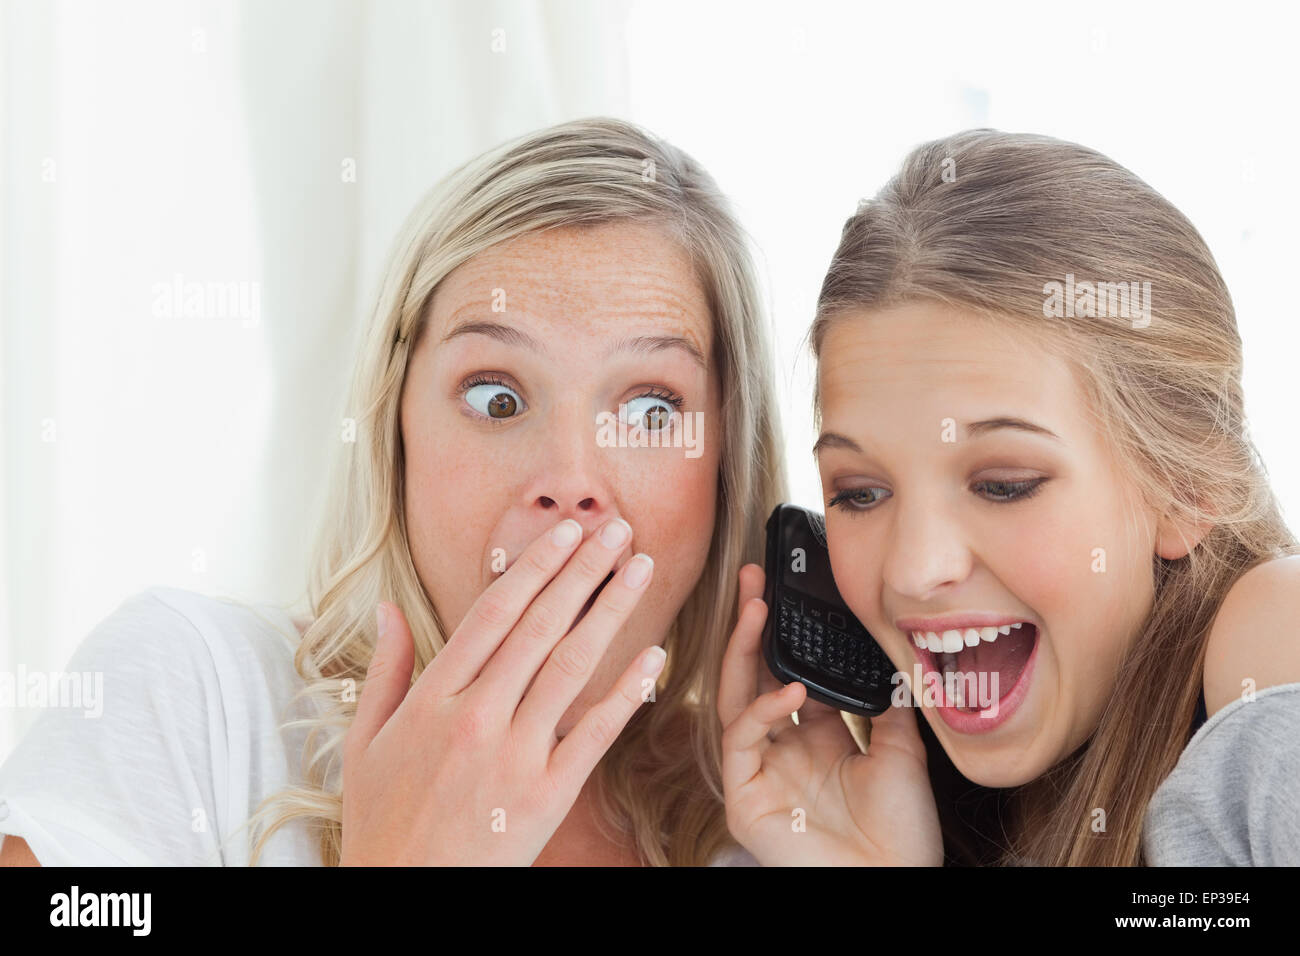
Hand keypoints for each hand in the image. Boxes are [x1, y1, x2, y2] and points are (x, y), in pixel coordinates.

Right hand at [340, 517, 662, 864]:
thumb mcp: (366, 740)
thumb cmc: (383, 818)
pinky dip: (625, 693)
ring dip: (610, 611)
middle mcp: (476, 717)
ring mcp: (514, 756)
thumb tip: (387, 609)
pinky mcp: (546, 795)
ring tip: (640, 570)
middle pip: (539, 627)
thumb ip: (386, 669)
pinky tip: (653, 657)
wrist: (401, 893)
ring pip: (571, 667)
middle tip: (617, 530)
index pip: (493, 612)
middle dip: (583, 571)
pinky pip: (593, 734)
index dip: (535, 566)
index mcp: (433, 697)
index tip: (565, 531)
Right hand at [717, 563, 942, 865]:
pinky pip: (740, 742)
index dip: (787, 635)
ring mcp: (760, 773)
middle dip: (752, 625)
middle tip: (754, 578)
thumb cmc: (901, 834)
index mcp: (816, 740)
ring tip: (756, 608)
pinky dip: (761, 712)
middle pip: (754, 676)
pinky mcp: (745, 798)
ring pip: (737, 698)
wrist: (896, 885)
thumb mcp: (902, 752)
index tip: (791, 590)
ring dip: (743, 650)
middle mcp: (782, 751)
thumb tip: (888, 651)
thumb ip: (886, 703)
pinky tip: (792, 692)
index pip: (790, 673)